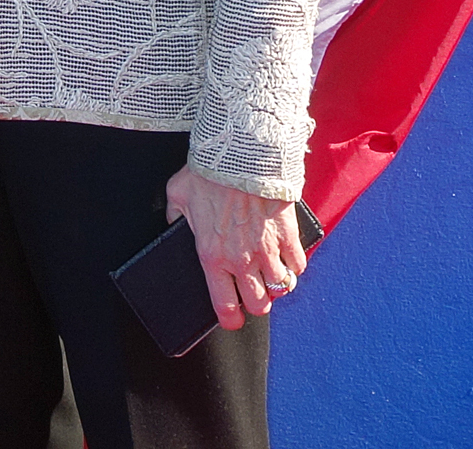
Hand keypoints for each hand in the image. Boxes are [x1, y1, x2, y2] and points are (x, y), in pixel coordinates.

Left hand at [164, 168, 306, 330]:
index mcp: (212, 256)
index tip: (233, 319)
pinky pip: (299, 265)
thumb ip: (174, 216)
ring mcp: (268, 250)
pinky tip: (288, 257)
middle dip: (257, 302)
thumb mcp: (178, 194)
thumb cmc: (208, 173)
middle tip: (254, 291)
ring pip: (281, 289)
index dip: (230, 319)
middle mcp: (242, 261)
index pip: (224, 306)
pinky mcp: (288, 236)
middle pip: (259, 304)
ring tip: (273, 274)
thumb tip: (173, 225)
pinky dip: (295, 266)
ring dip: (278, 285)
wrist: (242, 153)